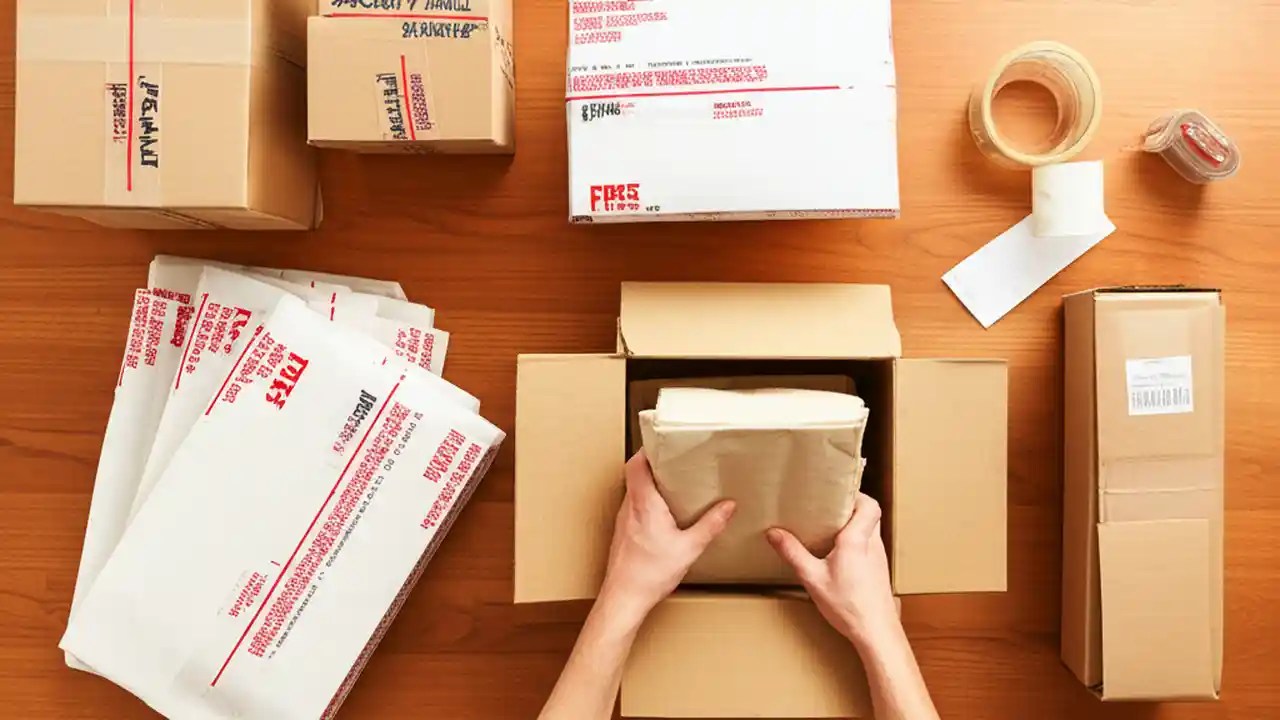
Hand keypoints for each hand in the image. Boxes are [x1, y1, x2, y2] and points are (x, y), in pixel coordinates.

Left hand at [599, 451, 735, 618]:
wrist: (624, 598)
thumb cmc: (649, 575)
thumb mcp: (689, 548)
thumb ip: (710, 524)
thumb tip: (727, 507)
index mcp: (644, 503)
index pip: (636, 463)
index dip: (648, 450)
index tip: (663, 443)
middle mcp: (629, 507)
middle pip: (635, 473)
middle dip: (654, 464)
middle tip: (675, 461)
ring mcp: (623, 520)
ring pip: (633, 490)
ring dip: (651, 484)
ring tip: (674, 485)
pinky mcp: (623, 533)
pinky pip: (633, 507)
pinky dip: (647, 502)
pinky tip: (664, 514)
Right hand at [766, 493, 898, 649]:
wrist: (875, 631)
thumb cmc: (849, 606)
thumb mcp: (813, 578)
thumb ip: (793, 553)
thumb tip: (774, 533)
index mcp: (857, 540)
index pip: (868, 504)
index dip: (855, 494)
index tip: (835, 491)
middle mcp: (872, 544)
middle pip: (870, 512)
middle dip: (850, 506)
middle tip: (827, 507)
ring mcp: (879, 557)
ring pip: (870, 528)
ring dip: (853, 523)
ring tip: (828, 527)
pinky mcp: (878, 569)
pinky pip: (869, 544)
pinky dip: (856, 540)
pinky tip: (837, 553)